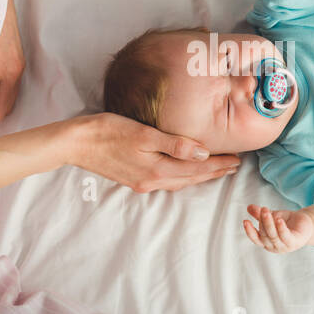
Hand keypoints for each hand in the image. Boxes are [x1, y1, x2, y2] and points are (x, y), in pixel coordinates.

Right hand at [68, 113, 239, 192]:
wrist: (76, 143)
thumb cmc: (108, 131)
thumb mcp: (144, 133)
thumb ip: (174, 144)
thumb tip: (203, 152)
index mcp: (157, 170)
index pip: (197, 167)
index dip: (218, 163)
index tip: (237, 159)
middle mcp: (152, 181)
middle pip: (191, 178)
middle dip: (214, 172)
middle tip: (234, 167)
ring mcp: (141, 182)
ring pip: (180, 182)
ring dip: (200, 176)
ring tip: (217, 170)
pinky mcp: (133, 179)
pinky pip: (166, 182)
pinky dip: (182, 177)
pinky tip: (185, 172)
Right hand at [243, 204, 313, 252]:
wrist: (305, 224)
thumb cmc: (286, 222)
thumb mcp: (272, 216)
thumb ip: (261, 214)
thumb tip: (249, 207)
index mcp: (266, 242)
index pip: (256, 238)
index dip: (250, 231)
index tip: (245, 221)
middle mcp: (274, 246)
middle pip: (265, 234)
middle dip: (263, 222)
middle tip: (263, 210)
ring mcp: (283, 247)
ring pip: (273, 235)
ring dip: (269, 223)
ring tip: (266, 211)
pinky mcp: (293, 243)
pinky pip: (285, 236)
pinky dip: (281, 228)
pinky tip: (279, 220)